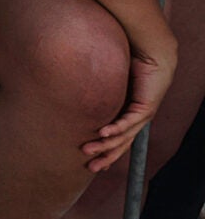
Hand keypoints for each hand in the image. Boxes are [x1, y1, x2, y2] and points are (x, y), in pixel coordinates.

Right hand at [88, 26, 177, 171]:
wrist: (151, 51)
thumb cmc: (126, 61)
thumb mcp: (106, 80)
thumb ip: (92, 88)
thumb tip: (67, 86)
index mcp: (128, 114)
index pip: (117, 139)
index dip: (106, 152)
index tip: (92, 162)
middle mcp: (136, 119)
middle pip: (121, 144)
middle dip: (106, 157)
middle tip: (89, 168)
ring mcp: (142, 115)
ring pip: (123, 137)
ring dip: (105, 146)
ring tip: (87, 150)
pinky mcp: (146, 108)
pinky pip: (128, 122)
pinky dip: (115, 129)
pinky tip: (102, 133)